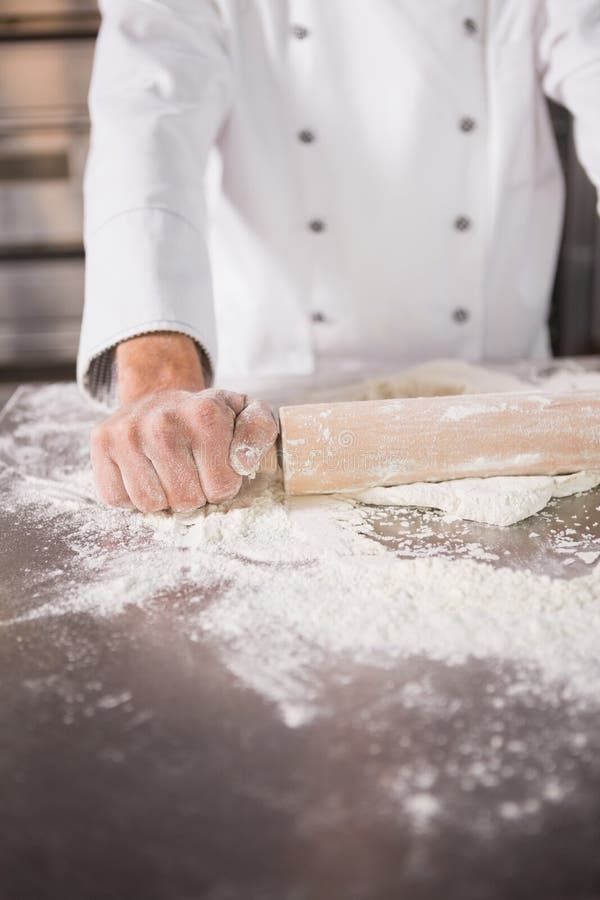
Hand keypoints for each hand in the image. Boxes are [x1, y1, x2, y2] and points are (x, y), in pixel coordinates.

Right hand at [90, 333, 277, 511]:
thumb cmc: (209, 415)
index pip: (221, 489)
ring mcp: (127, 433)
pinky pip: (117, 498)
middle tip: (192, 469)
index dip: (222, 485)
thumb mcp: (247, 413)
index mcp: (205, 415)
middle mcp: (163, 422)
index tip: (217, 466)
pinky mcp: (102, 443)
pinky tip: (144, 473)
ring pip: (150, 504)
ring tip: (168, 472)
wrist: (162, 395)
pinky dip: (132, 496)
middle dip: (194, 494)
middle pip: (185, 501)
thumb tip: (243, 463)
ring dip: (163, 497)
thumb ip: (259, 433)